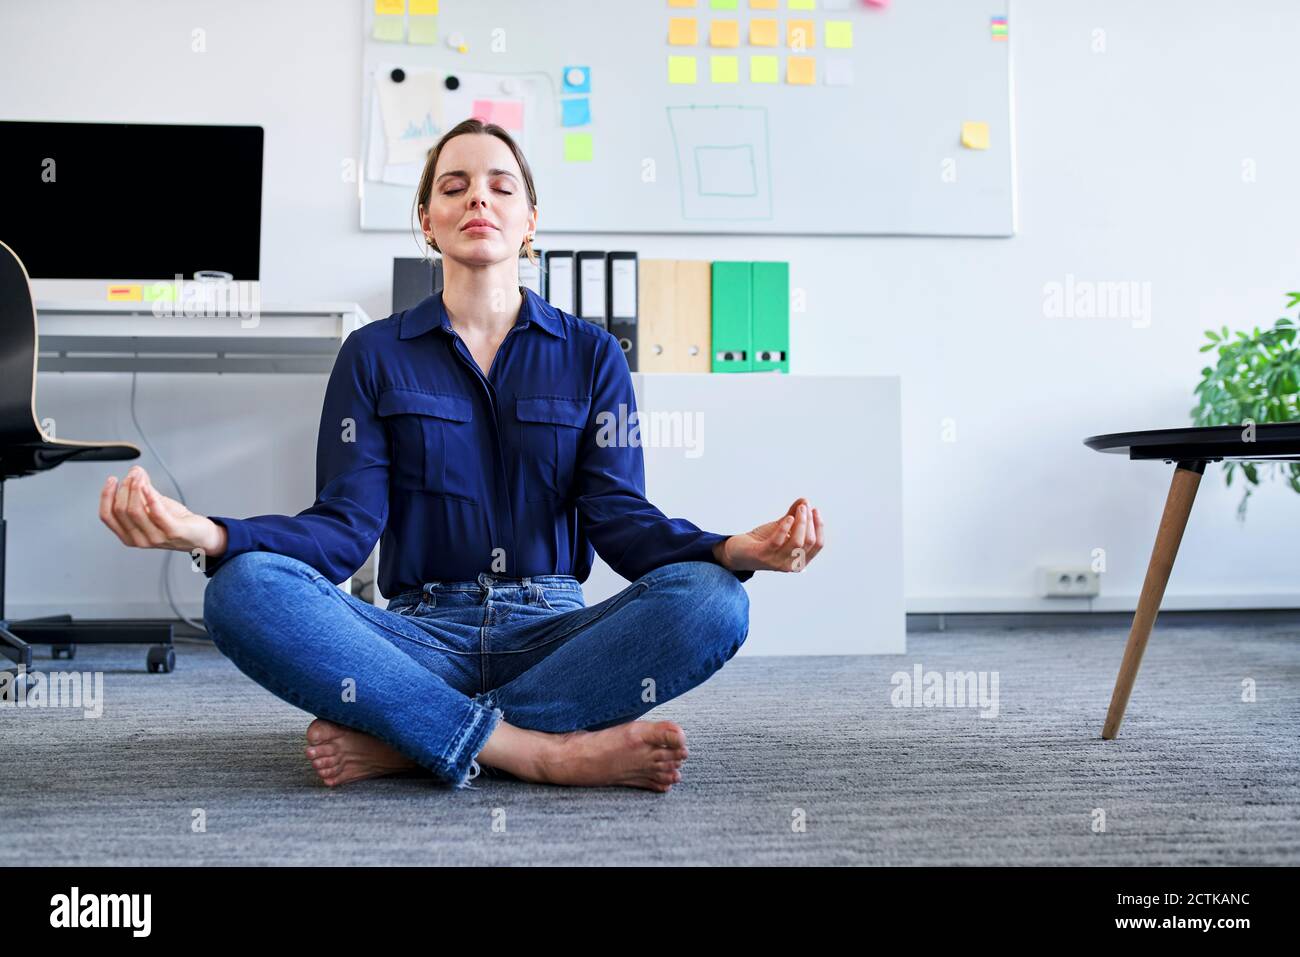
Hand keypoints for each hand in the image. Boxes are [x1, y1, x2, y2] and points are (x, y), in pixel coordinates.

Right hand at [100, 465, 226, 556]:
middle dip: (125, 488)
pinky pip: (156, 513)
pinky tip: (147, 487)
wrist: (200, 535)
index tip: (112, 480)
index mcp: (129, 535)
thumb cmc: (176, 522)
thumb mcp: (154, 504)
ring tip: (140, 476)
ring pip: (135, 511)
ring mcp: (155, 538)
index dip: (106, 496)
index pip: (107, 516)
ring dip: (136, 488)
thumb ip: (142, 489)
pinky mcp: (172, 532)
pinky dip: (150, 497)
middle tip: (133, 474)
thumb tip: (135, 470)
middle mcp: (139, 539)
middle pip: (121, 511)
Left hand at [714, 497, 823, 572]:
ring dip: (800, 522)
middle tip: (805, 506)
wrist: (737, 552)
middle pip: (809, 542)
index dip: (819, 526)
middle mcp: (790, 565)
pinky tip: (788, 518)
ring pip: (797, 542)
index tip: (815, 510)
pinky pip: (778, 541)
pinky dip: (785, 527)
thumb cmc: (761, 542)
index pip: (818, 544)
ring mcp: (776, 562)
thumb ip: (794, 516)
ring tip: (799, 508)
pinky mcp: (763, 555)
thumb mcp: (781, 528)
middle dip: (809, 521)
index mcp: (799, 561)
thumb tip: (805, 500)